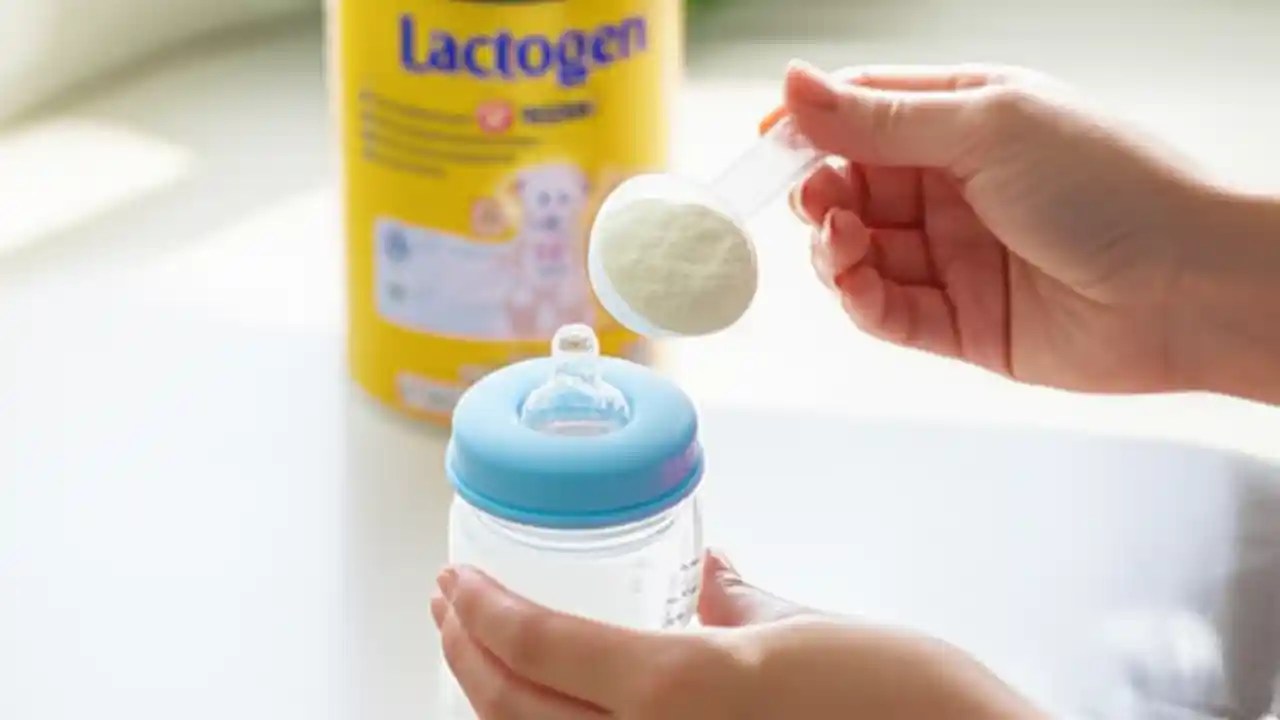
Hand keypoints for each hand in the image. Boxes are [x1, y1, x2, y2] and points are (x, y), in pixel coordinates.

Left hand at [432, 551, 1042, 718]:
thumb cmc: (905, 700)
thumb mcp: (809, 628)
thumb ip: (740, 603)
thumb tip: (711, 575)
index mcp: (679, 692)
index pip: (538, 648)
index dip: (481, 609)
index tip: (452, 577)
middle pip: (515, 712)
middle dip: (466, 653)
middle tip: (450, 605)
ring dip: (494, 699)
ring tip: (481, 651)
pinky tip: (555, 706)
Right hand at [783, 61, 1279, 401]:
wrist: (1187, 288)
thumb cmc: (1109, 186)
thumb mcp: (984, 129)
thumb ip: (879, 120)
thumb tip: (793, 87)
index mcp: (966, 121)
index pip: (865, 112)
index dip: (813, 125)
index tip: (769, 140)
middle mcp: (955, 187)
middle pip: (851, 186)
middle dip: (820, 194)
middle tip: (817, 201)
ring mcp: (956, 256)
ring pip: (858, 251)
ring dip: (833, 248)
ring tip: (842, 242)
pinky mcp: (959, 322)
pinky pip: (886, 311)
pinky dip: (859, 299)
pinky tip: (857, 284)